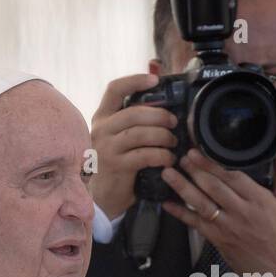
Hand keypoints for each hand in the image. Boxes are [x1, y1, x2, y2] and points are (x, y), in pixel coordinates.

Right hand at [89, 74, 178, 221]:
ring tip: (173, 143)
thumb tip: (164, 107)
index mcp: (102, 117)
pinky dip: (162, 155)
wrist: (103, 196)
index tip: (155, 80)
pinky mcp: (116, 166)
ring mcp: (107, 148)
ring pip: (141, 133)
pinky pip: (145, 155)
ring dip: (163, 137)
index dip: (135, 81)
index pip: (114, 89)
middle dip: (160, 115)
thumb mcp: (119, 138)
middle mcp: (101, 129)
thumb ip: (133, 122)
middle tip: (174, 122)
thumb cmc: (117, 164)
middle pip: (134, 112)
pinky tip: (169, 159)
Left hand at [160, 141, 275, 276]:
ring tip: (169, 174)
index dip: (212, 164)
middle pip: (213, 187)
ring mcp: (227, 226)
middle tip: (181, 157)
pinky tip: (167, 203)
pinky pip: (195, 224)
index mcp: (258, 200)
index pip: (232, 176)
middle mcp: (240, 212)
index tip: (198, 151)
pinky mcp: (217, 239)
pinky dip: (180, 213)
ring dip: (182, 187)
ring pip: (201, 203)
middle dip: (194, 170)